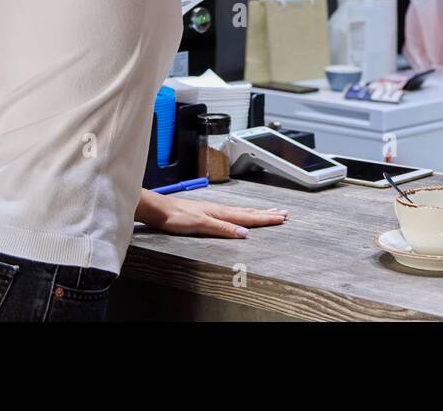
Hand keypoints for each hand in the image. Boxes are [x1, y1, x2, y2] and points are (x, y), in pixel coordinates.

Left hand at [143, 195, 287, 237]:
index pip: (248, 218)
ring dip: (257, 213)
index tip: (281, 218)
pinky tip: (242, 215)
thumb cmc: (176, 217)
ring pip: (242, 212)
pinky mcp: (208, 213)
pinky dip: (243, 214)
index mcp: (221, 213)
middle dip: (266, 214)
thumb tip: (244, 233)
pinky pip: (232, 213)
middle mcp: (220, 210)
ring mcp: (214, 210)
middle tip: (283, 214)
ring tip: (269, 212)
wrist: (159, 209)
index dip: (266, 219)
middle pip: (249, 213)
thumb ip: (223, 228)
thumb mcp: (201, 225)